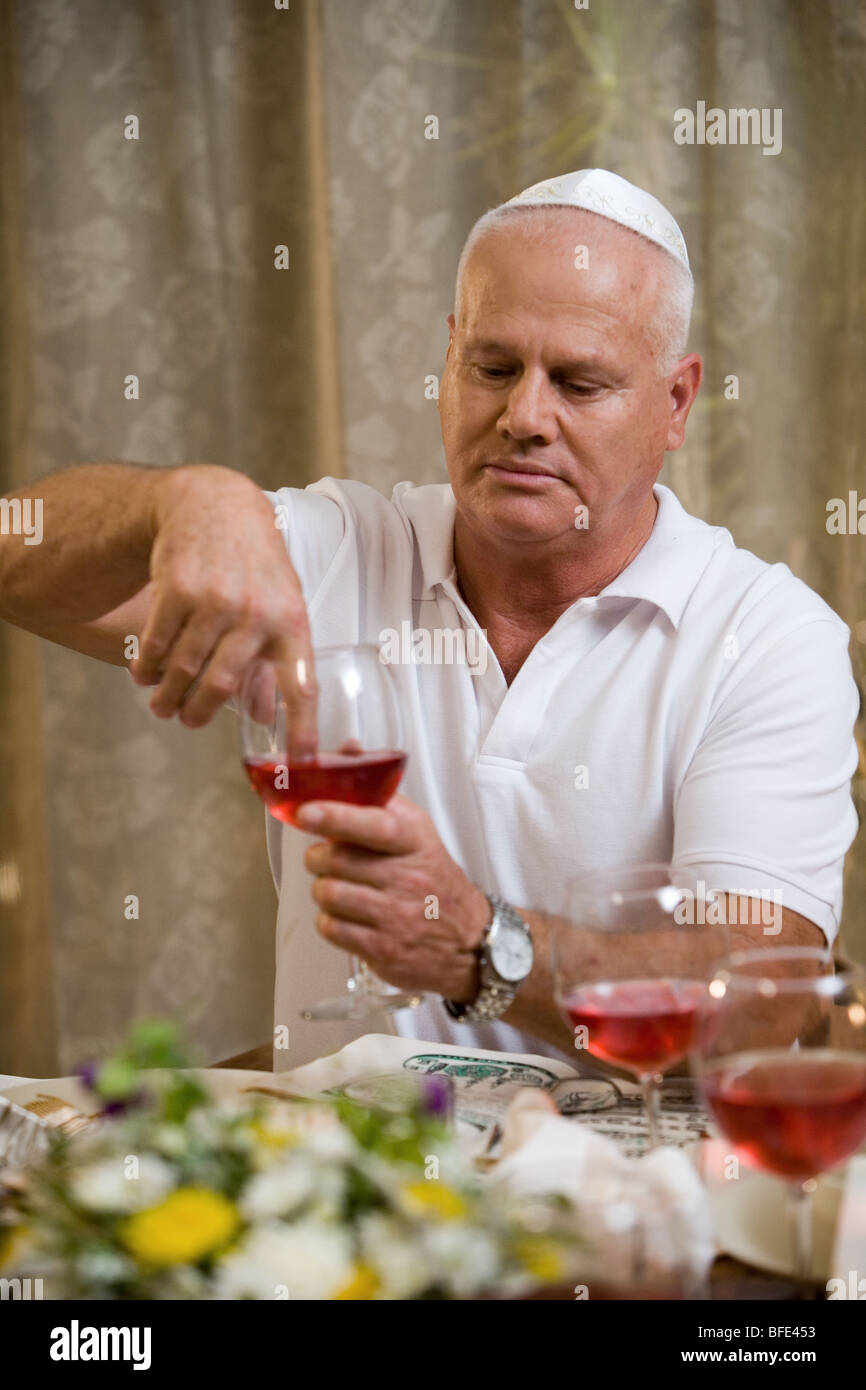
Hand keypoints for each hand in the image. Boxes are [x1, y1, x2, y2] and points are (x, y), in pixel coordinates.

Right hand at [129, 465, 316, 749]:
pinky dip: (146, 667)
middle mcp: (256, 614)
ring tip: (161, 703)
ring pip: (184, 669)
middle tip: (186, 721)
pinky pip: (156, 644)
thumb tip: (270, 720)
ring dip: (166, 694)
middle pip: (221, 686)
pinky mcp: (178, 589)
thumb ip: (275, 662)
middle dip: (198, 713)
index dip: (302, 729)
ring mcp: (215, 600)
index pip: (301, 686)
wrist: (216, 506)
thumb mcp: (282, 605)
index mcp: (292, 623)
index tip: (300, 765)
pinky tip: (143, 673)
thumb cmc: (256, 566)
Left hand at [298, 794, 490, 1000]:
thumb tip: (346, 758)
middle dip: (318, 858)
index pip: (374, 824)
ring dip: (323, 890)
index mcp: (415, 841)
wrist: (468, 940)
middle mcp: (408, 877)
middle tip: (324, 859)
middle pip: (336, 859)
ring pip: (327, 893)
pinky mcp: (383, 949)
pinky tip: (346, 916)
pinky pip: (330, 927)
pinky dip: (329, 921)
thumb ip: (380, 798)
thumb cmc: (431, 879)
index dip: (336, 816)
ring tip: (339, 889)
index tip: (306, 812)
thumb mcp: (417, 832)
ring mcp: (396, 915)